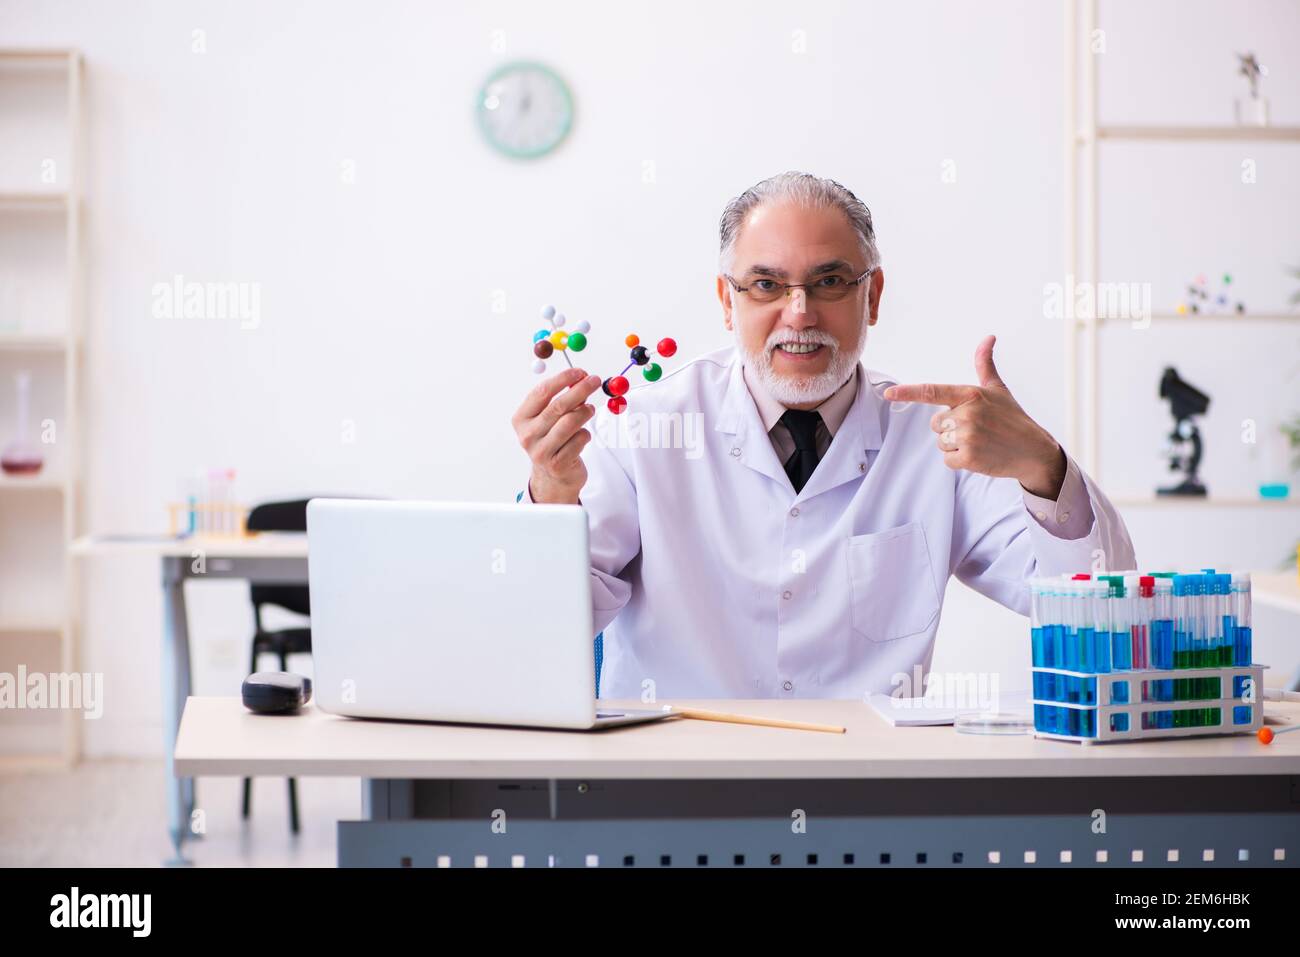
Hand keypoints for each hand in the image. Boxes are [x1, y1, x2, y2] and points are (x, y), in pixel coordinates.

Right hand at [512, 367, 603, 504]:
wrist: (553, 477)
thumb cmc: (552, 441)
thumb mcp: (550, 420)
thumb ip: (562, 400)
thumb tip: (581, 380)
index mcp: (521, 419)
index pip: (542, 392)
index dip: (562, 379)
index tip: (579, 372)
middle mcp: (528, 435)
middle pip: (558, 406)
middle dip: (579, 390)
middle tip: (593, 381)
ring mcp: (541, 451)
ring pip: (570, 422)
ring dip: (585, 412)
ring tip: (590, 410)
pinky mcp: (557, 464)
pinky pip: (579, 439)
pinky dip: (585, 434)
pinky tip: (582, 437)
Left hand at [882, 335, 1066, 498]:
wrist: (1034, 451)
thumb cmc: (1013, 418)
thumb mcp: (998, 389)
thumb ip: (985, 365)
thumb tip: (988, 337)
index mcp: (971, 394)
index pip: (933, 392)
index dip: (908, 393)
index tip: (888, 394)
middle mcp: (967, 413)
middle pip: (936, 424)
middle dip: (951, 429)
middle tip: (978, 430)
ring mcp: (968, 436)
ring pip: (941, 442)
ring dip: (956, 445)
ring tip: (981, 442)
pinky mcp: (969, 457)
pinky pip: (948, 460)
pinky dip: (960, 461)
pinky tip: (980, 456)